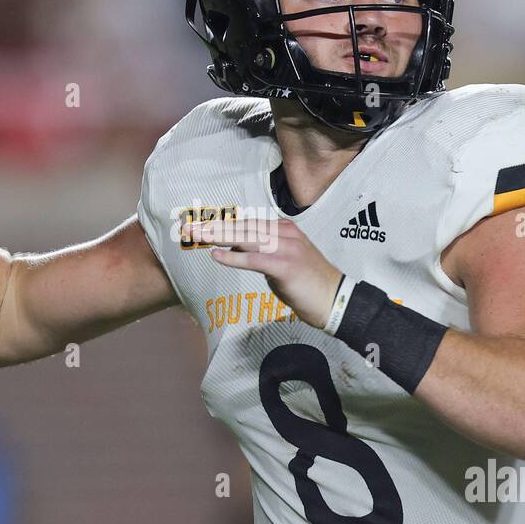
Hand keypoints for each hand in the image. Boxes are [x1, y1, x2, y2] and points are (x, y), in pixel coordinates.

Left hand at [188, 217, 342, 327]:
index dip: (222, 224)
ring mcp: (286, 248)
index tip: (200, 225)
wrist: (335, 299)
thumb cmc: (308, 285)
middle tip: (189, 227)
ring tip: (196, 236)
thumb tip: (240, 250)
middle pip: (243, 227)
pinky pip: (254, 259)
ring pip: (246, 238)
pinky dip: (233, 258)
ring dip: (218, 237)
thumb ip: (263, 253)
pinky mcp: (285, 265)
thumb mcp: (284, 262)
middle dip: (214, 227)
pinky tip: (216, 255)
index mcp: (284, 229)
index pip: (247, 223)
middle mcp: (285, 234)